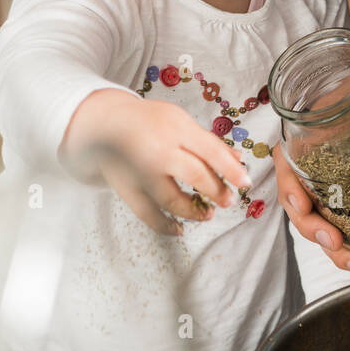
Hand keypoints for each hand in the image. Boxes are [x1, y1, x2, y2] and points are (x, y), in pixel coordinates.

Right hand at [60, 89, 248, 235]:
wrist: (104, 124)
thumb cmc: (150, 122)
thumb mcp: (180, 121)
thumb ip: (208, 142)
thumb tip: (238, 161)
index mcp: (176, 128)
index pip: (211, 151)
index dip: (231, 169)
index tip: (245, 182)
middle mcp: (159, 150)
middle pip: (195, 175)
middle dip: (216, 191)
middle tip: (228, 200)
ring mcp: (141, 172)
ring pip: (172, 200)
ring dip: (194, 211)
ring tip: (207, 214)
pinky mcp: (128, 189)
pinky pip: (148, 214)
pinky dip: (165, 226)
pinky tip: (179, 229)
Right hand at [273, 44, 349, 274]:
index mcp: (321, 119)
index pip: (290, 156)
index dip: (290, 185)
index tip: (303, 205)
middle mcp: (320, 147)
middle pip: (300, 196)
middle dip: (314, 229)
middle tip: (342, 248)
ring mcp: (336, 167)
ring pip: (319, 213)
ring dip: (334, 246)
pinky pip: (342, 214)